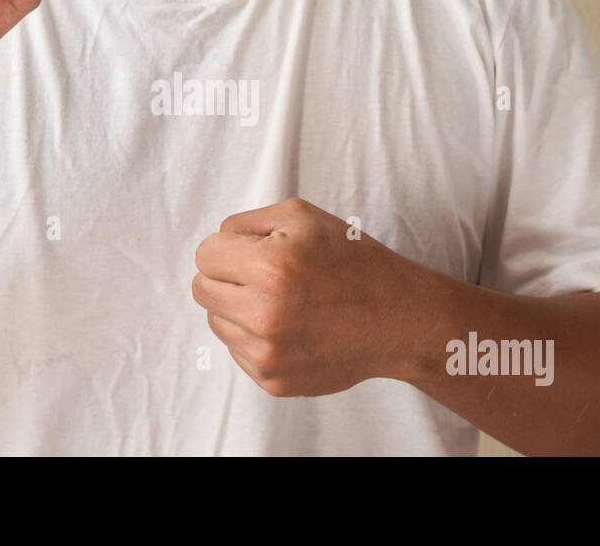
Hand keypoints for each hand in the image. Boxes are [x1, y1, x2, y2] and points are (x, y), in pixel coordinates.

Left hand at [192, 198, 421, 396]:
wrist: (397, 320)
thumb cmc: (353, 261)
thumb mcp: (301, 217)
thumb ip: (246, 224)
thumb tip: (216, 243)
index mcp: (269, 267)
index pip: (204, 256)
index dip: (228, 249)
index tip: (254, 253)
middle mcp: (263, 315)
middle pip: (203, 289)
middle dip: (228, 277)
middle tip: (266, 276)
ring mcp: (267, 354)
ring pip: (217, 322)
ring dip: (239, 309)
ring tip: (283, 302)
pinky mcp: (272, 381)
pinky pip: (237, 351)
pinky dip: (255, 338)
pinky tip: (291, 327)